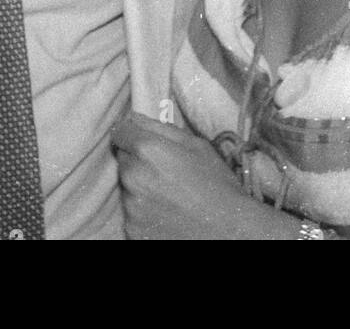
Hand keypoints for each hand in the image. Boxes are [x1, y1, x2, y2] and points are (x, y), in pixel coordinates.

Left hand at [110, 111, 300, 239]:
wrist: (229, 232)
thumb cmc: (218, 185)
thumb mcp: (197, 146)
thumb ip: (162, 128)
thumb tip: (135, 117)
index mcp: (147, 149)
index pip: (119, 132)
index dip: (131, 135)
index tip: (144, 143)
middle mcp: (132, 175)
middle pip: (123, 160)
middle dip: (137, 162)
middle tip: (163, 173)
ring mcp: (130, 206)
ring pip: (126, 188)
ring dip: (139, 188)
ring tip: (168, 196)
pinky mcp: (131, 229)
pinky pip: (131, 213)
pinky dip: (142, 212)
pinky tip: (166, 213)